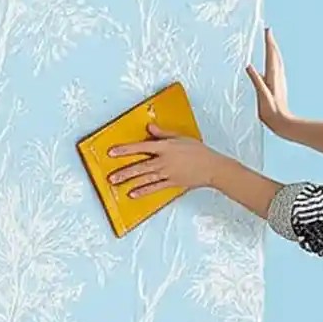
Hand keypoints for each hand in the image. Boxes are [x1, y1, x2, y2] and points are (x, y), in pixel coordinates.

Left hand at [107, 123, 231, 197]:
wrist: (212, 167)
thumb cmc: (197, 151)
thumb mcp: (180, 137)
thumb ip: (163, 133)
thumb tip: (149, 127)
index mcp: (165, 147)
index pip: (141, 147)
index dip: (126, 150)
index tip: (112, 152)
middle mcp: (164, 160)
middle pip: (140, 166)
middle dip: (124, 171)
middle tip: (110, 176)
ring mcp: (167, 173)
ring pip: (145, 177)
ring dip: (130, 181)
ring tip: (116, 184)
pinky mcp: (171, 183)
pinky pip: (155, 187)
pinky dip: (143, 191)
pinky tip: (133, 193)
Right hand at [246, 27, 290, 132]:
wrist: (283, 123)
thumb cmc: (272, 111)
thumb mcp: (262, 95)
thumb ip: (256, 80)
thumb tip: (249, 66)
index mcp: (273, 76)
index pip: (271, 54)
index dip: (269, 42)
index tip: (267, 30)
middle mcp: (277, 76)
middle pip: (275, 55)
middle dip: (271, 43)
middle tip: (268, 32)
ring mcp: (279, 81)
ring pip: (276, 61)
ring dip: (273, 51)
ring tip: (269, 43)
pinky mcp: (278, 86)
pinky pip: (275, 69)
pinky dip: (272, 61)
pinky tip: (269, 64)